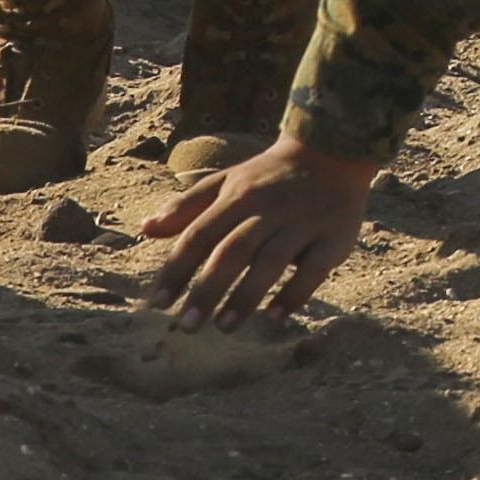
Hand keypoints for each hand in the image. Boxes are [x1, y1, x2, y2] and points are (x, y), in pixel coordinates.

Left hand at [139, 135, 379, 326]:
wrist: (333, 152)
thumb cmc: (267, 177)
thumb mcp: (226, 182)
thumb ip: (187, 207)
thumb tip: (146, 229)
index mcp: (238, 195)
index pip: (200, 234)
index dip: (177, 269)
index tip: (157, 304)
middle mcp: (269, 208)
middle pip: (233, 250)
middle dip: (208, 289)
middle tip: (186, 327)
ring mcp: (303, 222)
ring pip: (272, 261)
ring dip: (246, 295)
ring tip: (224, 327)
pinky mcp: (334, 236)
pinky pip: (314, 269)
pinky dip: (295, 294)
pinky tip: (274, 317)